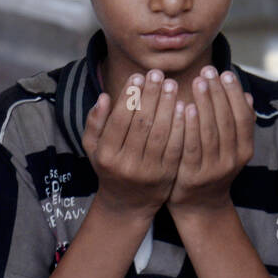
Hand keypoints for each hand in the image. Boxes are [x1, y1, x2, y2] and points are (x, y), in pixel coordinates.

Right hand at [82, 69, 185, 221]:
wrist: (128, 203)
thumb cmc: (109, 168)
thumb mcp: (93, 148)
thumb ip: (95, 123)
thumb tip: (104, 97)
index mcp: (106, 155)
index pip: (119, 119)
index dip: (129, 96)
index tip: (138, 76)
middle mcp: (126, 164)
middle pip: (141, 123)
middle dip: (151, 95)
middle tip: (158, 74)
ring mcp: (148, 171)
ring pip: (160, 133)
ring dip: (167, 106)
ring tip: (172, 85)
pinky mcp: (167, 174)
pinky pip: (175, 145)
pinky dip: (181, 125)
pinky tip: (185, 106)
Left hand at [168, 66, 254, 213]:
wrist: (199, 207)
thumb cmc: (210, 168)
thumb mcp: (229, 148)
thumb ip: (236, 125)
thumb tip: (248, 95)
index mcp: (244, 150)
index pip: (243, 116)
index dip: (235, 94)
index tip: (225, 72)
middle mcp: (233, 158)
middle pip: (227, 120)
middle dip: (219, 92)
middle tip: (209, 71)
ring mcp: (214, 168)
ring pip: (212, 131)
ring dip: (206, 104)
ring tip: (198, 82)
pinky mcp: (194, 175)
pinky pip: (193, 146)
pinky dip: (191, 126)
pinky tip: (185, 107)